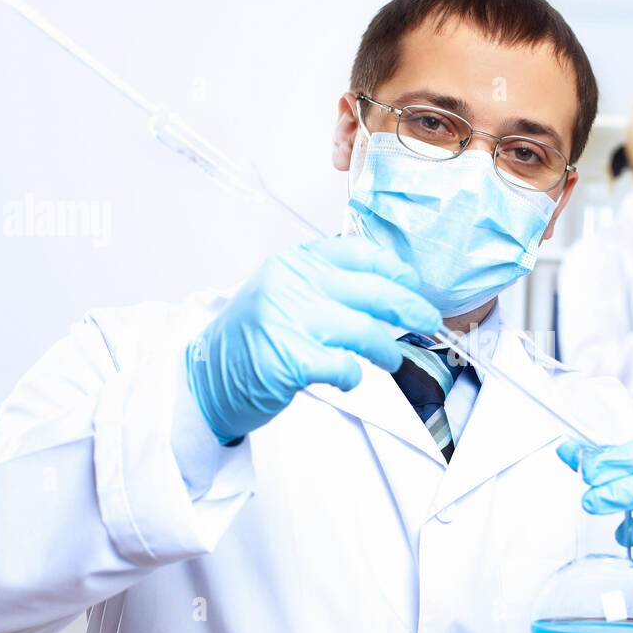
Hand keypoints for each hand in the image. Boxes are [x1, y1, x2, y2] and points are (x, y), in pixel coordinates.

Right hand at [187, 236, 441, 444]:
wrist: (205, 377)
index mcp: (293, 263)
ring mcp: (290, 319)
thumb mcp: (282, 292)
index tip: (411, 281)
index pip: (356, 252)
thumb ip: (324, 283)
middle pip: (372, 290)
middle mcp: (292, 284)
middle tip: (427, 321)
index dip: (392, 267)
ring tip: (392, 359)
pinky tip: (347, 379)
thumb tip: (385, 287)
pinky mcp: (291, 359)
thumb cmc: (251, 339)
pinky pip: (344, 366)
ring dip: (386, 350)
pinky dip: (353, 377)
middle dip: (409, 307)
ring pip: (365, 331)